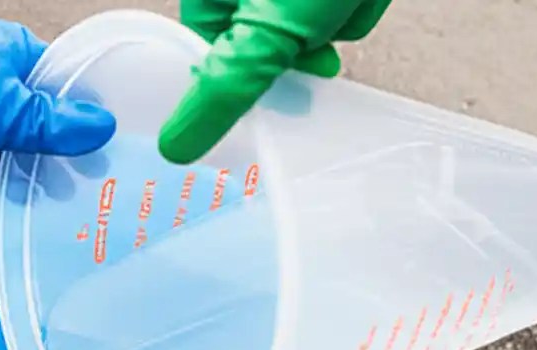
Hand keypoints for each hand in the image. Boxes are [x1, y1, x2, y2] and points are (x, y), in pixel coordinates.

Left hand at [0, 0, 115, 189]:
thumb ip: (48, 124)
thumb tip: (101, 127)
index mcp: (11, 51)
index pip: (65, 83)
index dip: (87, 115)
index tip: (114, 148)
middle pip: (36, 112)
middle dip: (58, 146)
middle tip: (93, 184)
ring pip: (5, 136)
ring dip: (25, 164)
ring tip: (59, 198)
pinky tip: (10, 195)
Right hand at [159, 0, 391, 163]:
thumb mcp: (265, 31)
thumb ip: (224, 92)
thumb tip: (176, 148)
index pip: (212, 51)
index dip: (248, 66)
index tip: (276, 67)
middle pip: (267, 42)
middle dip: (304, 39)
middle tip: (318, 18)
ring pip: (313, 27)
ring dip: (340, 20)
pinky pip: (344, 7)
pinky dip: (360, 1)